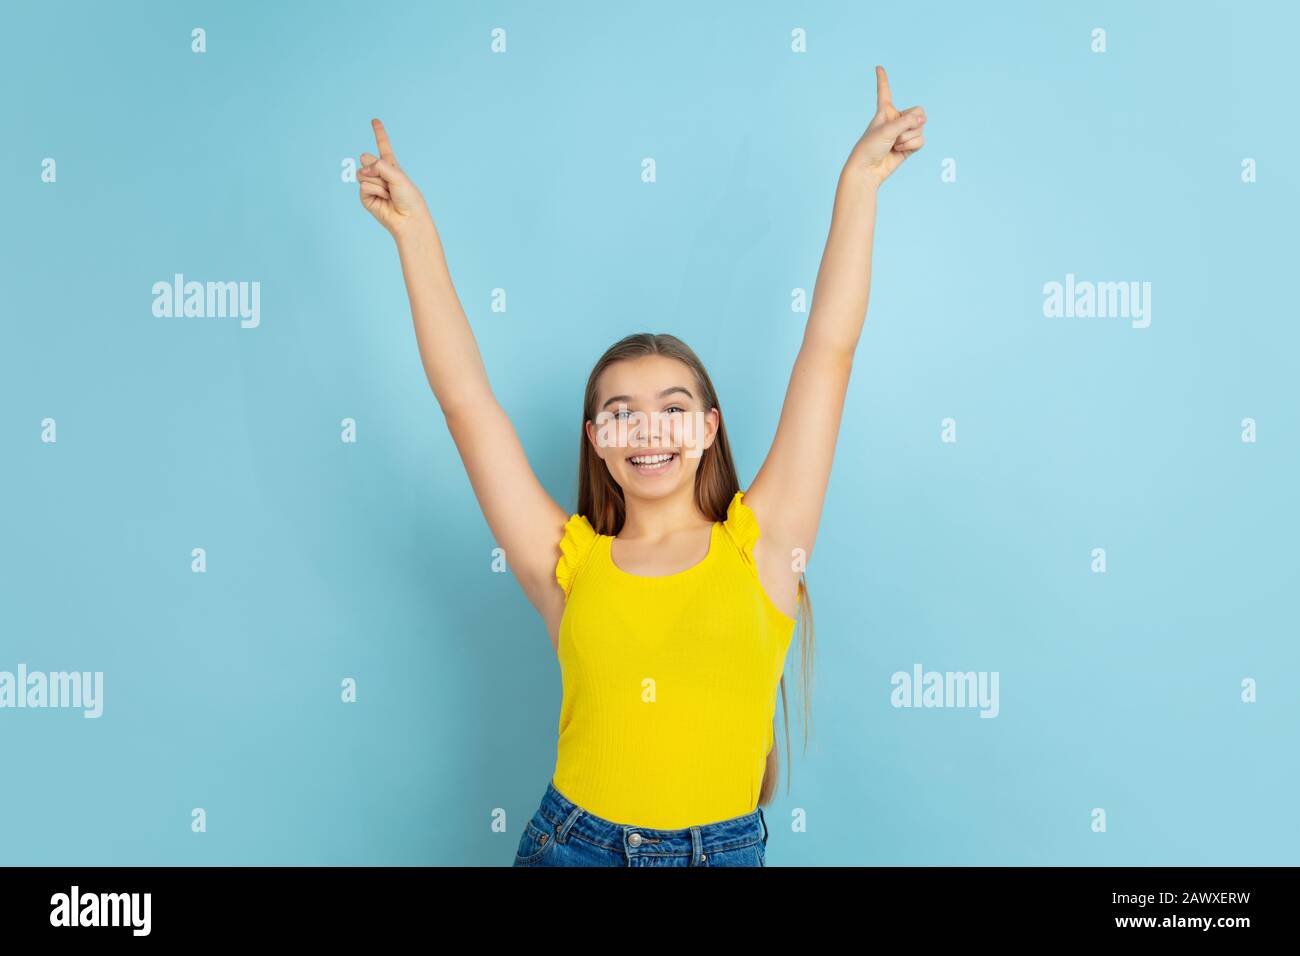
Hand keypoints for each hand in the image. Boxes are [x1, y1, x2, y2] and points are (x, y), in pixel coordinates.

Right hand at [357, 118, 431, 237]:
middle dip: (376, 167)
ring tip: (389, 193)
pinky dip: (375, 191)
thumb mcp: (398, 175)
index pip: (383, 146)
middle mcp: (379, 173)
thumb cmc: (409, 198)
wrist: (408, 218)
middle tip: (389, 183)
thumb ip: (380, 165)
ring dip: (377, 182)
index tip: (375, 120)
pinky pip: (363, 186)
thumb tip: (362, 166)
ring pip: (362, 173)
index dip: (379, 133)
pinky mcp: (365, 197)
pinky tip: (384, 199)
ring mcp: (371, 184)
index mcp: (391, 165)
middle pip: (365, 158)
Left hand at [846, 66, 925, 186]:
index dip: (882, 80)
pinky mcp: (909, 145)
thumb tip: (923, 121)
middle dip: (912, 122)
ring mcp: (903, 132)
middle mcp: (896, 119)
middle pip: (918, 112)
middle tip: (899, 132)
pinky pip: (921, 140)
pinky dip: (912, 145)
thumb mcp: (887, 129)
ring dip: (908, 137)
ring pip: (920, 128)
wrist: (868, 170)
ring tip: (894, 144)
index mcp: (885, 110)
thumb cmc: (870, 147)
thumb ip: (907, 122)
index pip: (884, 91)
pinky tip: (899, 150)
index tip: (878, 67)